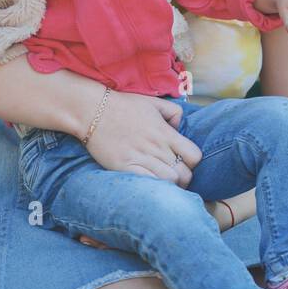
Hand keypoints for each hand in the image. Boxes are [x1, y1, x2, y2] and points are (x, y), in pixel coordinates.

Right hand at [79, 91, 199, 185]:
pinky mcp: (124, 167)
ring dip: (169, 185)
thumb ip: (173, 112)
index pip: (195, 156)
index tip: (184, 162)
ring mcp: (140, 158)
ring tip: (162, 182)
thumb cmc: (123, 105)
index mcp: (166, 133)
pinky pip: (148, 183)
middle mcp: (156, 147)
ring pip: (169, 182)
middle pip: (185, 174)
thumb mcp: (154, 102)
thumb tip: (179, 126)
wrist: (92, 110)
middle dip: (184, 178)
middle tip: (174, 176)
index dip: (193, 163)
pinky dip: (153, 186)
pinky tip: (149, 183)